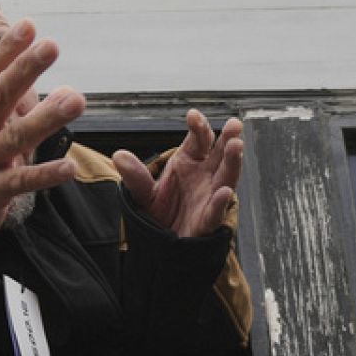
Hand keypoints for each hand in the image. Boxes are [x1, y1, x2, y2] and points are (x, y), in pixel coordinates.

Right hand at [0, 20, 85, 277]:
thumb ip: (24, 116)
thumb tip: (68, 92)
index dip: (6, 52)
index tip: (28, 25)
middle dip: (24, 70)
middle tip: (52, 45)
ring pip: (13, 138)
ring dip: (45, 118)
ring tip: (76, 100)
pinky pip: (19, 182)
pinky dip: (44, 174)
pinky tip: (68, 167)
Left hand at [113, 110, 242, 237]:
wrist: (163, 240)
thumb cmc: (160, 210)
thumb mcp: (143, 192)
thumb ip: (135, 175)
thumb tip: (119, 156)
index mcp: (189, 161)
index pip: (199, 139)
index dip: (198, 126)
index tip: (193, 115)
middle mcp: (204, 175)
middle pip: (220, 153)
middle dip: (228, 138)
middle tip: (234, 125)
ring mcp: (210, 195)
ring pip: (226, 176)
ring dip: (232, 161)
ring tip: (236, 146)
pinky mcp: (209, 218)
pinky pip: (215, 209)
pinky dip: (220, 201)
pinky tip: (224, 192)